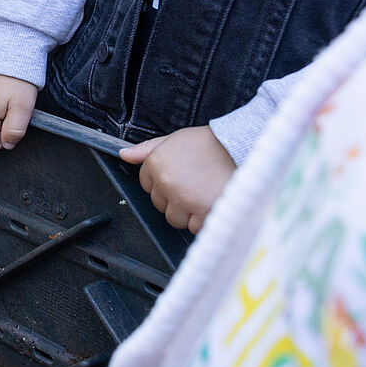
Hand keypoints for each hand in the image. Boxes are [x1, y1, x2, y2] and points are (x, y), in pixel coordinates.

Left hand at [120, 126, 235, 232]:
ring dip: (188, 213)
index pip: (146, 185)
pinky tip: (213, 203)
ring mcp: (183, 198)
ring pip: (175, 219)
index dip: (163, 184)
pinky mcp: (203, 211)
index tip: (179, 178)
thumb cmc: (209, 143)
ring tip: (204, 194)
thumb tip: (124, 155)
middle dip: (174, 200)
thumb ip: (147, 149)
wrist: (241, 147)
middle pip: (160, 205)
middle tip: (194, 186)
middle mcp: (166, 182)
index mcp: (156, 163)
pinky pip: (196, 227)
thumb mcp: (174, 139)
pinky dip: (205, 220)